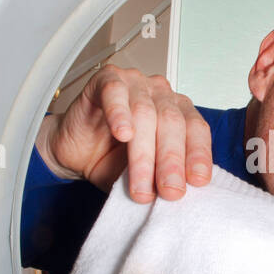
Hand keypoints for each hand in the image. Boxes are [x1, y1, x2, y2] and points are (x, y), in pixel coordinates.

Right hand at [38, 64, 212, 202]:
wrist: (74, 153)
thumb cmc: (112, 160)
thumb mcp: (144, 177)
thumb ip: (162, 179)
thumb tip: (179, 194)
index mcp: (179, 113)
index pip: (197, 130)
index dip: (198, 155)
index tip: (198, 182)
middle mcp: (162, 95)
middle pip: (173, 123)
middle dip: (171, 161)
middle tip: (170, 191)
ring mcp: (136, 83)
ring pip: (145, 114)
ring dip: (143, 154)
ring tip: (141, 185)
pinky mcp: (107, 79)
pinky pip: (115, 92)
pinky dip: (119, 113)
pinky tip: (123, 134)